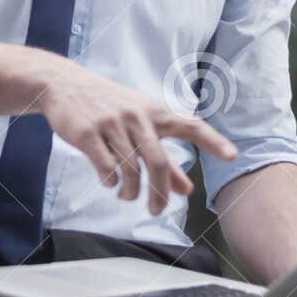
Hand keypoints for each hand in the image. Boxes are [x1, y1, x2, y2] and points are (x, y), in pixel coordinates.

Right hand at [32, 53, 236, 215]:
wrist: (63, 85)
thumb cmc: (108, 107)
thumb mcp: (138, 126)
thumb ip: (163, 159)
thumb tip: (185, 191)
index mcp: (154, 112)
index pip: (189, 125)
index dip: (212, 140)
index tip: (232, 156)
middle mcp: (136, 116)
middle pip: (158, 162)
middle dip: (159, 193)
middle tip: (156, 210)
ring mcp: (111, 123)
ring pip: (129, 169)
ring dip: (130, 191)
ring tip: (127, 196)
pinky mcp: (87, 132)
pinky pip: (105, 166)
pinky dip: (110, 181)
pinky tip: (109, 183)